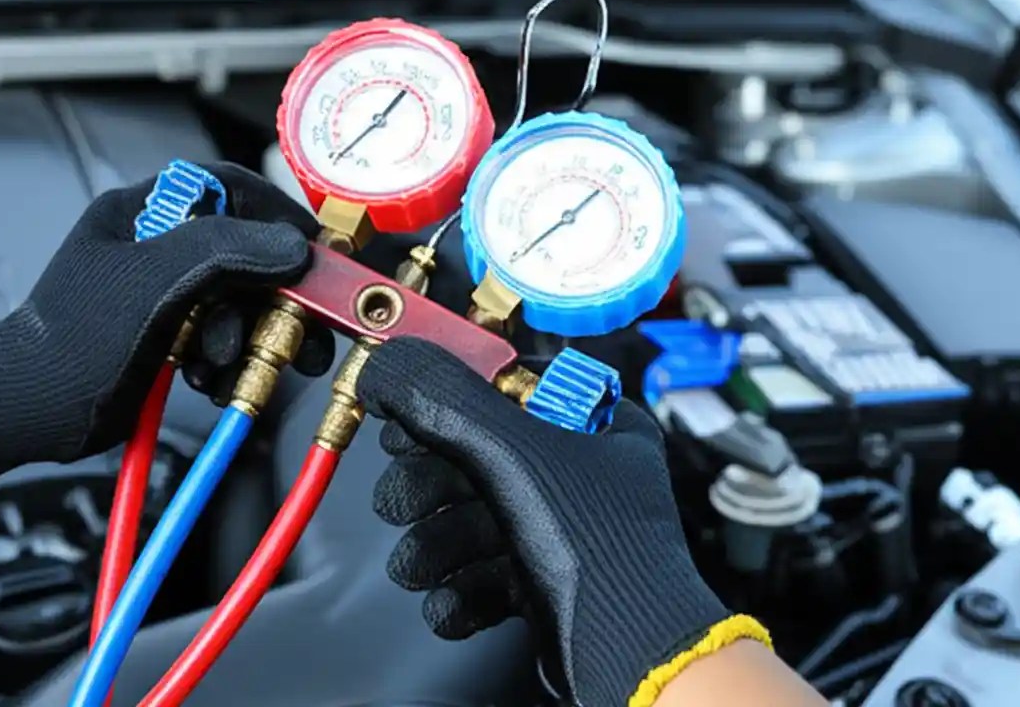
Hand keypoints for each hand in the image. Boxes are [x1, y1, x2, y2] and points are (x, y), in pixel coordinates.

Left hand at [0, 163, 331, 481]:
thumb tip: (290, 245)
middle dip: (273, 298)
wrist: (31, 408)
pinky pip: (223, 338)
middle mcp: (159, 246)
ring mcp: (165, 293)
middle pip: (246, 255)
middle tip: (304, 328)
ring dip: (247, 339)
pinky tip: (210, 380)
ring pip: (239, 303)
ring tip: (226, 364)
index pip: (232, 191)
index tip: (315, 248)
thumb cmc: (67, 340)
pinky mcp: (170, 334)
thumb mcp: (153, 280)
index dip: (280, 215)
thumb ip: (224, 250)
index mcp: (147, 212)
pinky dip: (228, 362)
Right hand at [357, 337, 765, 706]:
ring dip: (432, 546)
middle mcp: (579, 470)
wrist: (631, 658)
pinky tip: (455, 599)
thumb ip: (442, 398)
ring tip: (422, 564)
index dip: (445, 398)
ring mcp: (559, 530)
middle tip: (406, 502)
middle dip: (426, 490)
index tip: (402, 414)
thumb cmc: (606, 553)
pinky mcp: (543, 582)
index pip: (503, 385)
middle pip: (471, 458)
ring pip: (468, 521)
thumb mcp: (515, 451)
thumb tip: (389, 363)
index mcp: (592, 420)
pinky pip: (479, 574)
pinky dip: (458, 590)